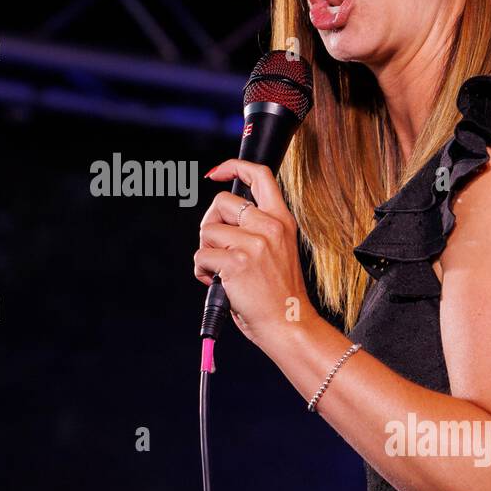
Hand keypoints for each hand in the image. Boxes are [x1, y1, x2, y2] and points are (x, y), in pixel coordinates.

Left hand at [193, 159, 314, 349]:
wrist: (289, 324)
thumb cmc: (279, 293)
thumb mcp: (279, 249)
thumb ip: (257, 229)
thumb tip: (220, 220)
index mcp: (282, 220)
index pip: (260, 176)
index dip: (234, 167)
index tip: (218, 172)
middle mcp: (269, 226)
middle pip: (221, 203)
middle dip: (210, 224)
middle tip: (217, 248)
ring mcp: (253, 243)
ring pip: (208, 231)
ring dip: (206, 251)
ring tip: (221, 271)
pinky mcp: (236, 262)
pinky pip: (201, 256)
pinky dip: (201, 271)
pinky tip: (216, 283)